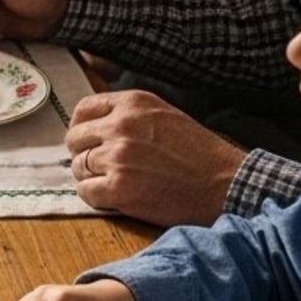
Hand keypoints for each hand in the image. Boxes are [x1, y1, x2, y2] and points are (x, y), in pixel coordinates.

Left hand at [66, 90, 240, 227]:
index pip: (83, 109)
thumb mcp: (164, 115)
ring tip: (114, 183)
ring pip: (78, 167)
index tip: (87, 141)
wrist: (225, 184)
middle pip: (75, 139)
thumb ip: (129, 115)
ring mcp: (118, 157)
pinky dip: (96, 197)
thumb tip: (94, 127)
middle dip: (83, 154)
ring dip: (91, 177)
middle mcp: (121, 125)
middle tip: (101, 167)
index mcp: (133, 103)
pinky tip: (115, 198)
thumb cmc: (199, 153)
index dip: (82, 128)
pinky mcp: (120, 188)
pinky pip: (86, 192)